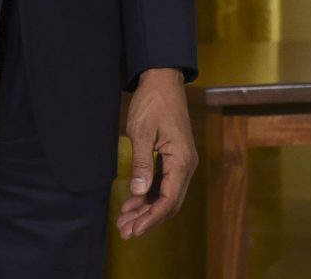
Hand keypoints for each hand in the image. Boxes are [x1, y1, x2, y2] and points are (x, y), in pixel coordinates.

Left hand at [117, 68, 196, 239]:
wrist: (162, 79)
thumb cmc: (152, 102)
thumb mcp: (142, 131)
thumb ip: (141, 163)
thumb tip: (138, 192)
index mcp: (182, 160)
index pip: (169, 199)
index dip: (152, 218)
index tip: (134, 229)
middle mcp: (186, 165)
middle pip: (169, 202)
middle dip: (147, 219)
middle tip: (125, 231)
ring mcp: (181, 162)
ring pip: (165, 195)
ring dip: (146, 209)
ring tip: (124, 221)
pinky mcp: (173, 157)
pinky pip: (163, 183)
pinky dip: (148, 195)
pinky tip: (132, 202)